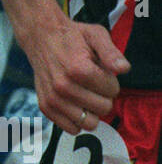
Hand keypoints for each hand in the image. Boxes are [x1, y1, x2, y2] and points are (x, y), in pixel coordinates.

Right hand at [27, 17, 128, 133]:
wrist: (41, 37)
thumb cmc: (71, 37)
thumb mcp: (95, 34)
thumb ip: (111, 52)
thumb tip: (123, 69)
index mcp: (78, 69)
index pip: (112, 90)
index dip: (111, 81)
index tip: (101, 72)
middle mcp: (63, 86)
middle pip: (103, 108)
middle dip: (104, 96)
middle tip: (94, 84)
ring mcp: (53, 98)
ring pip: (90, 122)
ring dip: (92, 110)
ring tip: (85, 94)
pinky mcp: (45, 107)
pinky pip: (72, 128)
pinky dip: (78, 120)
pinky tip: (76, 104)